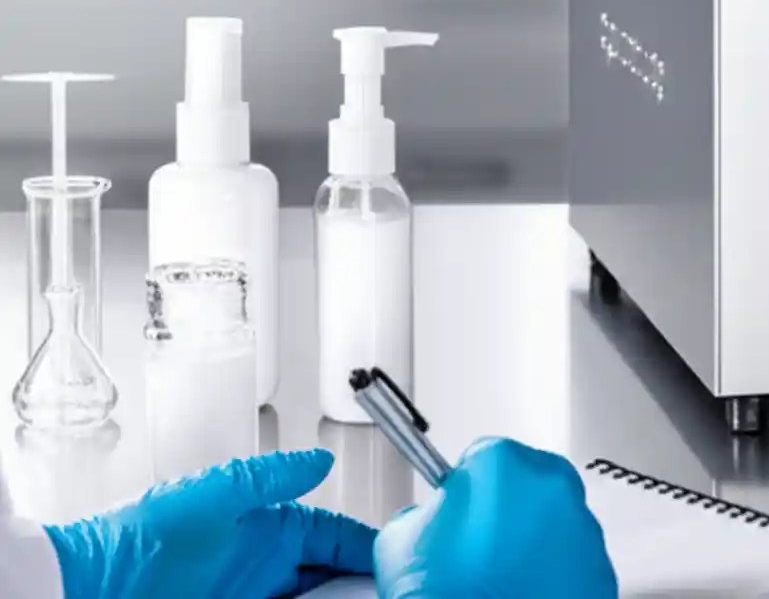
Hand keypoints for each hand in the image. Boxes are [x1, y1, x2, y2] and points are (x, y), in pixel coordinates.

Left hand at [44, 449, 374, 598]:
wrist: (90, 592)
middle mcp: (268, 571)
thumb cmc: (141, 540)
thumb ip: (270, 477)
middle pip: (334, 581)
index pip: (339, 539)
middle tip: (388, 592)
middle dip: (361, 586)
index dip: (371, 551)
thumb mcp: (213, 496)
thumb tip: (321, 460)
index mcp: (270, 531)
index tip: (399, 564)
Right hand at [374, 438, 617, 598]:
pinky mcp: (602, 572)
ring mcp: (584, 530)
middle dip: (508, 510)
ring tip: (504, 578)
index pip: (483, 458)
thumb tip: (431, 517)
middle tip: (481, 548)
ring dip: (536, 542)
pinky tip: (528, 593)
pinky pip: (578, 564)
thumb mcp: (401, 538)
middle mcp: (552, 487)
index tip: (463, 510)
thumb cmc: (445, 595)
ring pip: (557, 524)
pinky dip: (558, 575)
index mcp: (503, 464)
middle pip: (528, 485)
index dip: (468, 489)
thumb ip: (421, 512)